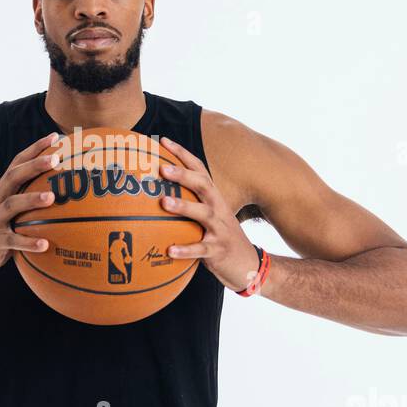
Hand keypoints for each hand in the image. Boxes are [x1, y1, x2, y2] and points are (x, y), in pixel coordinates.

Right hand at [0, 131, 61, 286]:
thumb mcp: (8, 215)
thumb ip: (27, 203)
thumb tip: (60, 195)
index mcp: (1, 192)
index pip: (17, 164)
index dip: (35, 149)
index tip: (55, 137)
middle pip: (13, 177)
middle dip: (34, 165)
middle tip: (55, 158)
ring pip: (11, 206)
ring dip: (31, 199)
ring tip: (52, 198)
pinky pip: (12, 241)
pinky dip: (29, 242)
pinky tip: (45, 244)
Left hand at [156, 135, 261, 291]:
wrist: (249, 265)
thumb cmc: (221, 238)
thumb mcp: (210, 216)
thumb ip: (191, 204)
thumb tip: (158, 194)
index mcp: (214, 198)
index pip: (199, 170)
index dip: (183, 154)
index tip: (163, 141)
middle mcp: (218, 209)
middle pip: (202, 186)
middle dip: (183, 175)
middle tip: (162, 168)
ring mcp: (219, 230)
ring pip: (202, 214)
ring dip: (183, 207)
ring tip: (164, 202)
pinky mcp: (217, 251)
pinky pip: (200, 249)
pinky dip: (186, 249)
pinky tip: (169, 250)